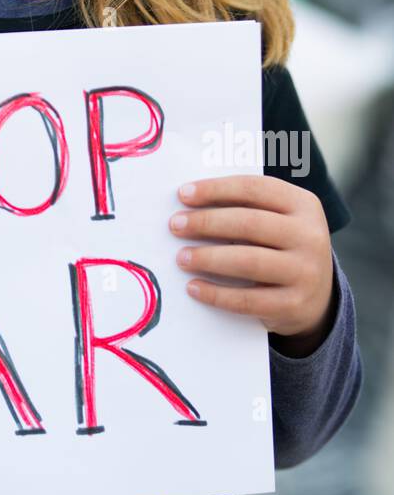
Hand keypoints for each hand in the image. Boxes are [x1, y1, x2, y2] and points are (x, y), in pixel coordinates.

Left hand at [169, 174, 335, 355]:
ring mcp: (306, 272)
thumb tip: (191, 203)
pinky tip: (193, 287)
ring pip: (248, 261)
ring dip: (208, 257)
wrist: (318, 298)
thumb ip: (246, 207)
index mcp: (303, 204)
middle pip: (249, 223)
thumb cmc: (281, 247)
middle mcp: (310, 236)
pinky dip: (216, 294)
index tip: (183, 194)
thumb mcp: (278, 219)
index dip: (216, 189)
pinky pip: (248, 300)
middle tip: (175, 225)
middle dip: (206, 222)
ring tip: (181, 257)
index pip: (254, 189)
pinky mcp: (294, 305)